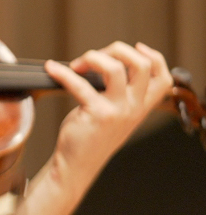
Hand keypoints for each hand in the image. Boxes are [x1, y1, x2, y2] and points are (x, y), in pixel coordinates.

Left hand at [44, 41, 171, 193]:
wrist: (76, 166)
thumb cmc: (91, 137)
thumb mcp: (115, 115)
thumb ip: (120, 94)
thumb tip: (106, 62)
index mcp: (143, 108)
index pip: (164, 77)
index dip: (153, 57)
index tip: (135, 48)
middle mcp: (134, 108)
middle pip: (141, 64)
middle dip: (116, 51)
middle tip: (93, 58)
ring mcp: (117, 111)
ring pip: (115, 68)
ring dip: (93, 57)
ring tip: (76, 65)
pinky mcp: (96, 115)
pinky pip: (79, 84)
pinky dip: (62, 73)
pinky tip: (51, 69)